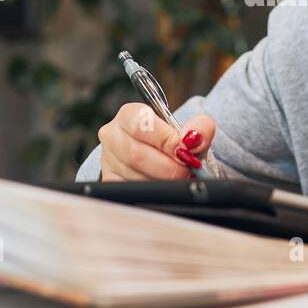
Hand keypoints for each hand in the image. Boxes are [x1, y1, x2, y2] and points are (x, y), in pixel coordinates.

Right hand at [97, 103, 216, 180]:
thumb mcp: (190, 129)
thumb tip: (193, 138)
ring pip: (134, 176)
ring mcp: (108, 160)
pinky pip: (131, 192)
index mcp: (129, 114)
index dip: (165, 140)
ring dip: (162, 182)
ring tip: (178, 179)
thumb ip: (199, 127)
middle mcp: (112, 135)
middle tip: (186, 172)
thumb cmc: (173, 141)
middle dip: (167, 167)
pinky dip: (153, 193)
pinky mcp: (110, 181)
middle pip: (135, 154)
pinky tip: (164, 187)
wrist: (162, 155)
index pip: (141, 124)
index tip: (184, 151)